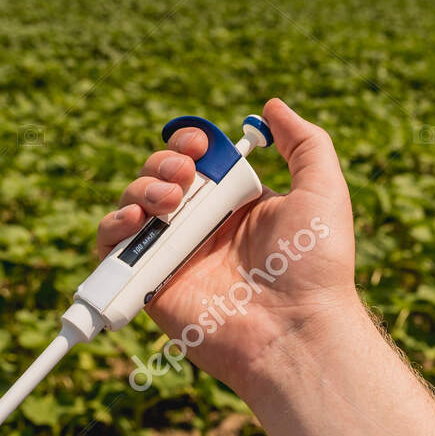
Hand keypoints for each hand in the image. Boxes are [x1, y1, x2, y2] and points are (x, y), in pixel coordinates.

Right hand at [96, 97, 360, 394]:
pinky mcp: (151, 287)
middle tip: (185, 178)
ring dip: (140, 191)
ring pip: (132, 208)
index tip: (199, 146)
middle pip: (158, 180)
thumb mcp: (322, 189)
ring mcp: (175, 258)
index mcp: (236, 205)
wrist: (295, 328)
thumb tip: (273, 108)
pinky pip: (112, 253)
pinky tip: (134, 221)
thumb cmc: (314, 265)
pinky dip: (111, 229)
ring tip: (169, 202)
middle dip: (162, 165)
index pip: (196, 163)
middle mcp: (202, 229)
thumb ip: (305, 143)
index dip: (187, 146)